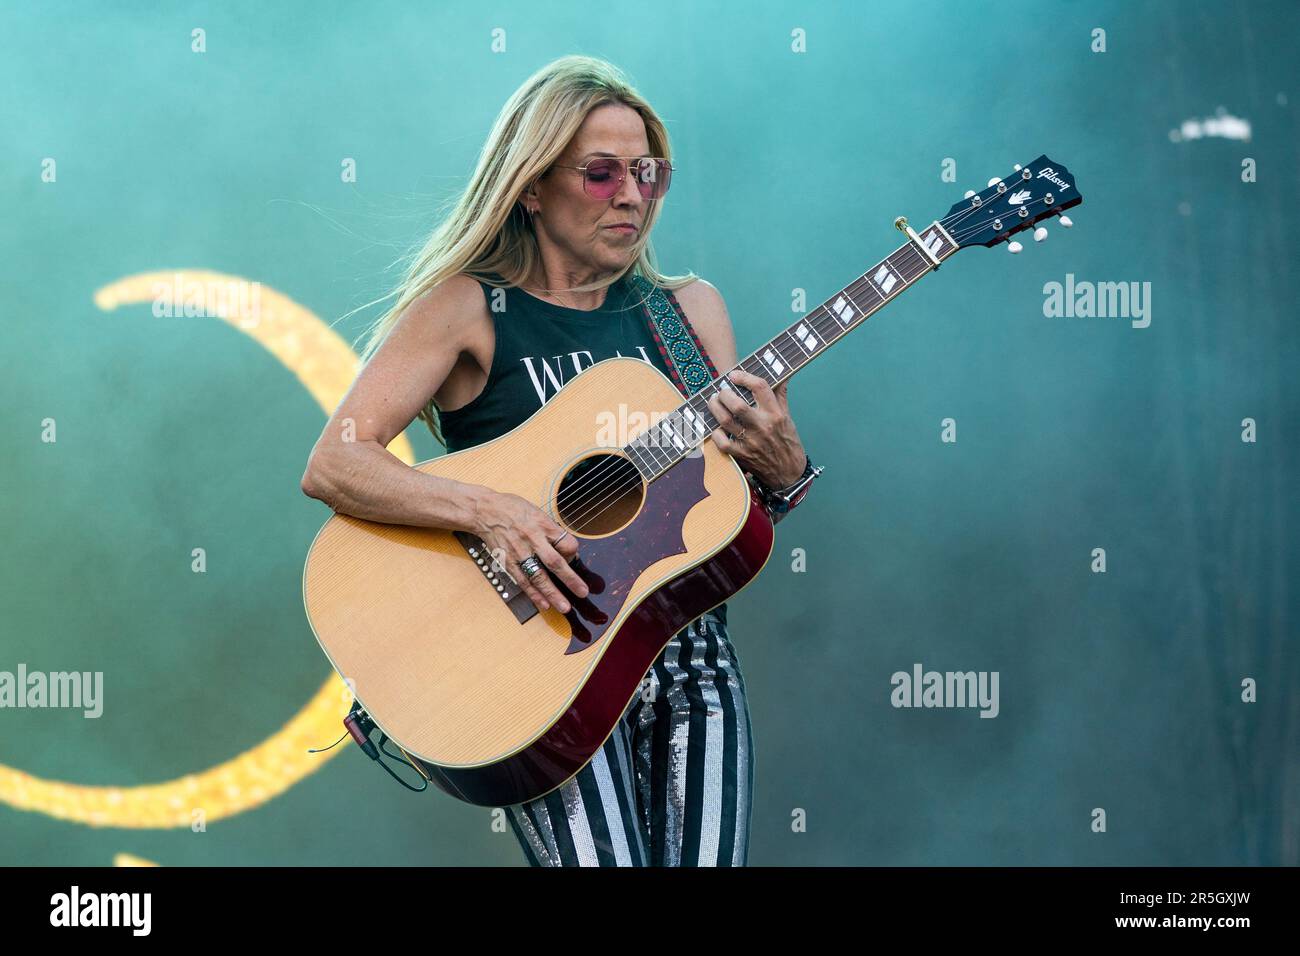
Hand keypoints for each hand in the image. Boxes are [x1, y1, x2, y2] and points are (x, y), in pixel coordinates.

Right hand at [471, 491, 587, 612]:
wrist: (484, 511)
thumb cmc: (514, 509)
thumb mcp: (538, 513)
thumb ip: (552, 531)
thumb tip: (567, 549)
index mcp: (543, 525)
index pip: (566, 543)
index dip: (573, 553)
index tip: (573, 558)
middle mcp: (533, 539)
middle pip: (555, 562)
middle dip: (570, 580)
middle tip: (582, 593)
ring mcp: (519, 552)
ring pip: (538, 576)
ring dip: (552, 594)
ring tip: (564, 607)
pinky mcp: (508, 562)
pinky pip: (523, 581)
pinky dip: (534, 594)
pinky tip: (544, 604)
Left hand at [706, 369, 805, 487]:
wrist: (789, 473)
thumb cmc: (788, 442)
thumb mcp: (787, 417)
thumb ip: (780, 395)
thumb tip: (780, 376)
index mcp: (776, 414)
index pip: (760, 388)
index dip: (744, 377)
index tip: (734, 375)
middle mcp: (763, 426)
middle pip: (737, 405)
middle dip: (724, 394)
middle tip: (721, 391)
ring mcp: (751, 442)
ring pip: (726, 421)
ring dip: (715, 408)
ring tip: (714, 402)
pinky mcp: (742, 455)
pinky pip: (722, 442)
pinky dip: (716, 433)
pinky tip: (716, 426)